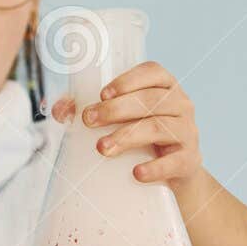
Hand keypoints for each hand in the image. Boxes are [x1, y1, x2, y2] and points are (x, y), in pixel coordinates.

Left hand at [50, 60, 202, 188]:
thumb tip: (57, 109)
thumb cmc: (142, 137)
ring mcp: (187, 131)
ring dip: (127, 136)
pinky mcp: (189, 159)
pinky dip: (155, 168)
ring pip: (159, 127)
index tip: (102, 94)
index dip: (128, 80)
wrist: (175, 171)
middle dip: (116, 110)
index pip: (153, 72)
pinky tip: (136, 173)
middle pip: (150, 100)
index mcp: (164, 87)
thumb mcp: (122, 119)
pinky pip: (174, 161)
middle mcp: (180, 104)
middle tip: (88, 121)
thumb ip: (90, 110)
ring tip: (102, 148)